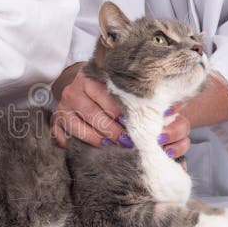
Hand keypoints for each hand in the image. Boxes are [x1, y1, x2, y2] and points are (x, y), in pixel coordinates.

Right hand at [51, 64, 190, 158]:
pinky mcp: (56, 121)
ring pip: (79, 127)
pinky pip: (63, 136)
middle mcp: (74, 90)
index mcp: (91, 76)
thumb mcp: (124, 83)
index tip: (136, 125)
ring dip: (98, 140)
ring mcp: (63, 106)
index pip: (108, 97)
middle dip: (114, 131)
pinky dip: (76, 144)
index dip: (123, 113)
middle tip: (129, 142)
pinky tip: (92, 150)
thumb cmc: (111, 87)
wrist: (84, 85)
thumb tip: (171, 111)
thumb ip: (141, 93)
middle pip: (95, 114)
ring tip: (113, 147)